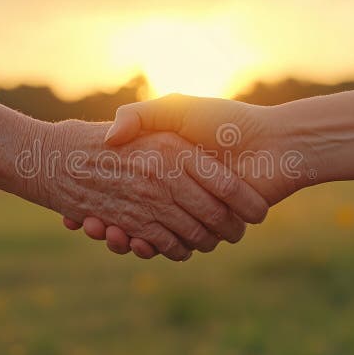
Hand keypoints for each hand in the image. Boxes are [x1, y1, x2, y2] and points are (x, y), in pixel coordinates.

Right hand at [63, 94, 319, 256]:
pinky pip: (167, 244)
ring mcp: (186, 209)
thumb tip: (109, 135)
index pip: (124, 180)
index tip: (78, 194)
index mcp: (165, 161)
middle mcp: (173, 188)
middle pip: (129, 210)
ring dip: (119, 235)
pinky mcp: (202, 228)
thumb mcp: (176, 108)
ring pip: (143, 231)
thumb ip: (142, 115)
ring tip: (96, 228)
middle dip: (105, 218)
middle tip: (82, 220)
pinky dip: (145, 246)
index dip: (101, 189)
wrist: (275, 146)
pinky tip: (126, 238)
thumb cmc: (226, 121)